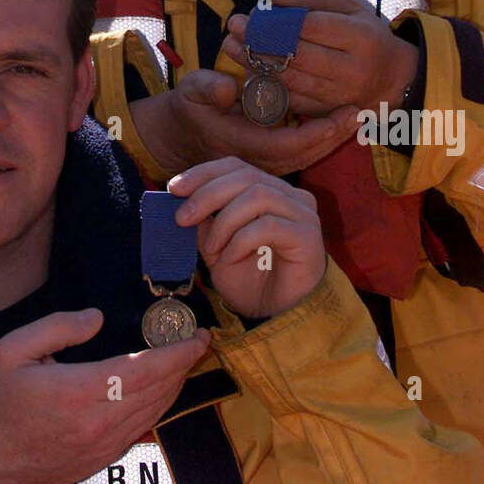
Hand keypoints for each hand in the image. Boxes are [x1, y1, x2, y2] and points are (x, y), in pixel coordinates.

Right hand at [0, 308, 209, 483]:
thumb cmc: (3, 403)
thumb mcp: (13, 350)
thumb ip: (57, 326)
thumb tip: (97, 318)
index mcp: (79, 391)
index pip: (143, 369)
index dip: (176, 353)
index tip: (197, 335)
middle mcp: (99, 420)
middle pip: (158, 389)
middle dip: (185, 362)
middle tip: (199, 338)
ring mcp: (106, 442)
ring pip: (157, 409)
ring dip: (177, 382)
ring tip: (187, 356)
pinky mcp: (107, 454)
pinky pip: (145, 425)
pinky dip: (162, 402)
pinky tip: (165, 385)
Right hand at [130, 71, 358, 177]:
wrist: (177, 136)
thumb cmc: (187, 110)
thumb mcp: (190, 92)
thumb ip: (207, 88)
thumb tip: (228, 88)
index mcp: (243, 145)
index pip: (289, 144)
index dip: (317, 132)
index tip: (341, 116)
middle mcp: (259, 160)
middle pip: (306, 153)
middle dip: (334, 134)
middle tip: (361, 111)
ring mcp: (265, 163)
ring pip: (307, 155)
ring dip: (332, 137)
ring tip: (358, 114)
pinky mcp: (269, 159)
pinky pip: (302, 151)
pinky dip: (321, 137)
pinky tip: (339, 120)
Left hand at [169, 158, 325, 318]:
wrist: (277, 317)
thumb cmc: (250, 280)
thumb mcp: (216, 247)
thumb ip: (203, 222)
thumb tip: (179, 199)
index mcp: (269, 190)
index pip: (236, 166)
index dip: (203, 173)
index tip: (174, 188)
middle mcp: (290, 196)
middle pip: (245, 177)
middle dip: (207, 195)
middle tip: (182, 219)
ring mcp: (302, 214)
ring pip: (258, 196)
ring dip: (225, 221)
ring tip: (211, 248)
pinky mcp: (309, 235)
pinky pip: (270, 225)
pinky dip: (242, 240)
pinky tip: (231, 257)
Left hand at [223, 0, 418, 118]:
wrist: (392, 79)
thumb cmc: (366, 34)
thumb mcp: (351, 6)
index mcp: (362, 38)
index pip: (313, 27)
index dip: (279, 20)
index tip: (252, 13)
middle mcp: (353, 70)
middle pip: (298, 55)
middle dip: (260, 40)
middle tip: (234, 27)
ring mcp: (339, 96)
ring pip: (290, 80)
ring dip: (256, 63)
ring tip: (232, 45)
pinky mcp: (327, 113)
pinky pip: (290, 100)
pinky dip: (266, 85)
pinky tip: (248, 69)